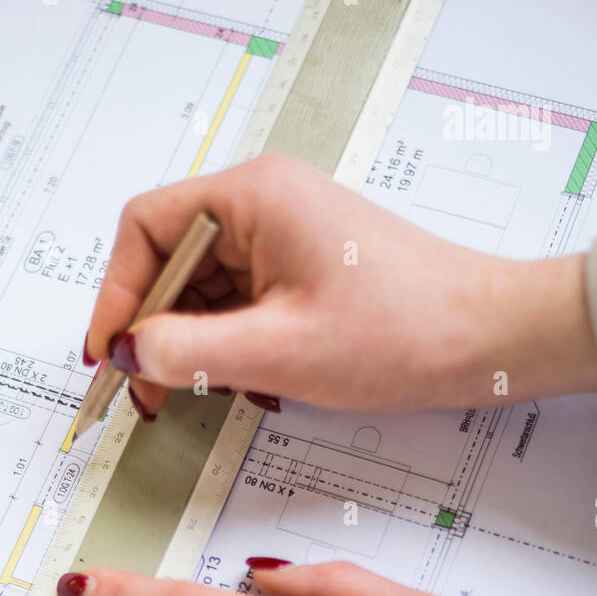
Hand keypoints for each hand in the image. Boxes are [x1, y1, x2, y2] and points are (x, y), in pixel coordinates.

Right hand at [84, 154, 596, 421]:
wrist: (488, 343)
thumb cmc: (402, 332)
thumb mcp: (277, 351)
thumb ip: (187, 351)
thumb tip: (127, 352)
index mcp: (253, 197)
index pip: (146, 229)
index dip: (116, 295)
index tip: (109, 357)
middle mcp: (264, 206)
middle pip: (171, 263)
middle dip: (157, 333)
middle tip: (148, 397)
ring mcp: (285, 238)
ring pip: (205, 293)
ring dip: (199, 350)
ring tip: (214, 397)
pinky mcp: (304, 272)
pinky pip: (242, 308)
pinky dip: (235, 351)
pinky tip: (257, 388)